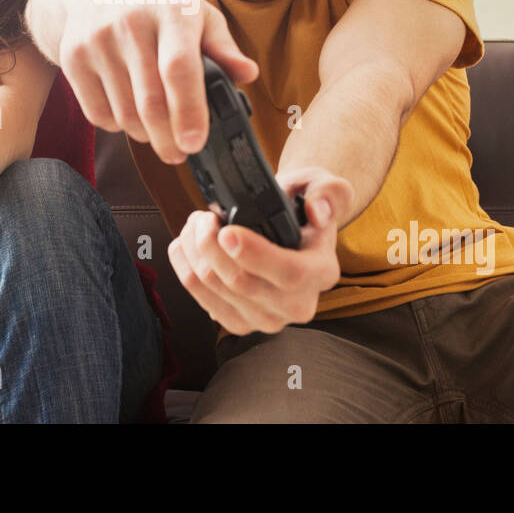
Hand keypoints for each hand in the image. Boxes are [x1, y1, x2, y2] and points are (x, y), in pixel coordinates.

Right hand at [59, 0, 257, 164]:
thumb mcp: (196, 15)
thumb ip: (224, 47)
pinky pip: (98, 114)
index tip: (195, 143)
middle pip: (150, 102)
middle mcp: (131, 23)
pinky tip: (128, 113)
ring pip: (125, 114)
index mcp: (171, 11)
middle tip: (179, 154)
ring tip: (156, 131)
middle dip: (168, 140)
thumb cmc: (157, 8)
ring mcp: (97, 41)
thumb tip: (248, 74)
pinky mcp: (72, 59)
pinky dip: (117, 125)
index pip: (179, 68)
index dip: (188, 111)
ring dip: (145, 134)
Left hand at [167, 166, 351, 334]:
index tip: (226, 231)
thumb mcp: (327, 189)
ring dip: (193, 250)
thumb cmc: (305, 209)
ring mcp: (267, 319)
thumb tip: (316, 211)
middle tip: (204, 217)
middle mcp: (298, 305)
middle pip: (241, 283)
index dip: (254, 254)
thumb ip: (328, 193)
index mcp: (322, 273)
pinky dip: (185, 266)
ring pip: (213, 289)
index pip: (290, 273)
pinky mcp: (238, 324)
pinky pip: (199, 297)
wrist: (291, 233)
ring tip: (196, 224)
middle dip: (209, 244)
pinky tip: (187, 245)